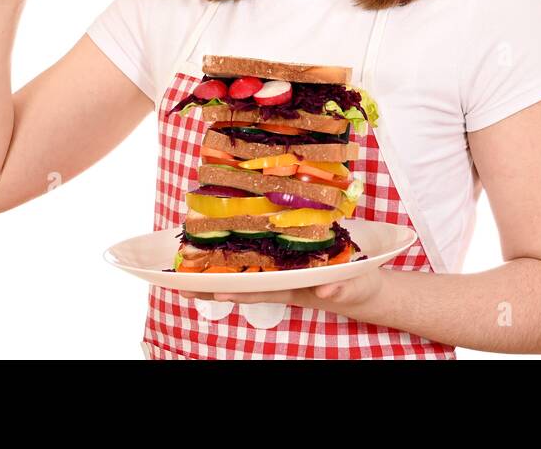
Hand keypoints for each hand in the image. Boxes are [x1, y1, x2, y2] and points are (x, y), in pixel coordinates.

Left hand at [177, 268, 384, 313]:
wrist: (359, 285)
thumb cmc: (356, 284)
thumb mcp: (353, 284)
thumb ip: (341, 286)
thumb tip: (327, 290)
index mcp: (295, 286)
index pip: (261, 289)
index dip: (239, 290)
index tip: (216, 290)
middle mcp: (281, 280)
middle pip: (242, 284)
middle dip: (213, 285)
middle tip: (182, 283)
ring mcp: (280, 272)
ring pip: (243, 273)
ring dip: (215, 273)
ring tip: (184, 272)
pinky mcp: (284, 260)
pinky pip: (254, 259)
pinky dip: (234, 256)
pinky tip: (214, 249)